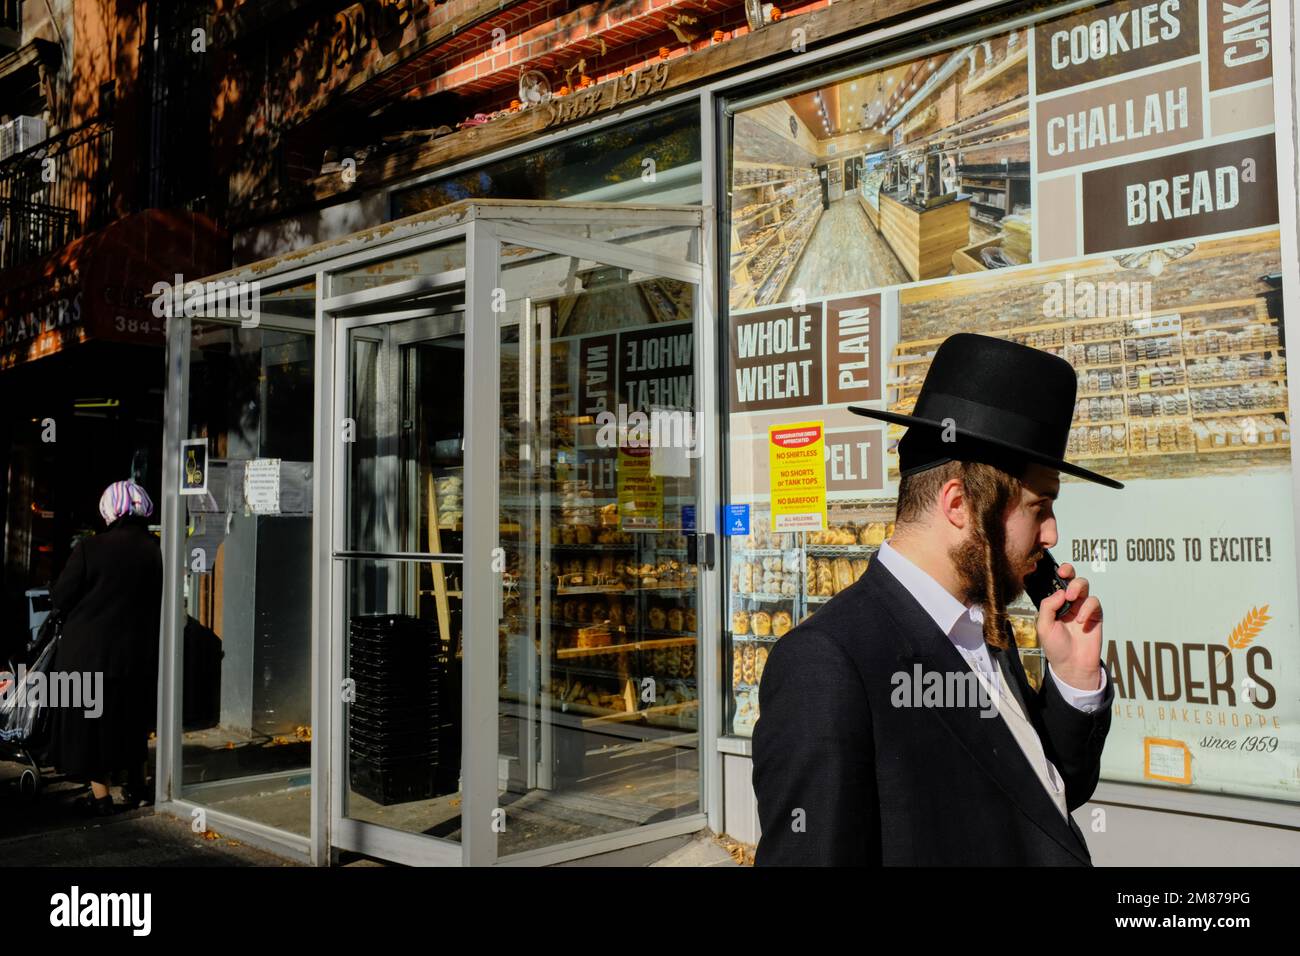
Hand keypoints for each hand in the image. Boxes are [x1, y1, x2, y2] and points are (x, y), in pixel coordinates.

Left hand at [1036, 562, 1102, 690]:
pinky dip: (1087, 608)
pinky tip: (1080, 621)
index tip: (1056, 570)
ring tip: (1070, 599)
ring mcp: (1082, 607)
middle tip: (1063, 577)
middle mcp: (1068, 602)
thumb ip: (1048, 606)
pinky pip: (1093, 602)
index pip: (1055, 582)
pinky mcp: (1095, 615)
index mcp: (1054, 603)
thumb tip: (1060, 592)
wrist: (1072, 665)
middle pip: (1072, 578)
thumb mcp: (1044, 626)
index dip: (1057, 573)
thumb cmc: (1056, 646)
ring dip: (1077, 587)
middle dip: (1069, 572)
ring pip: (1084, 585)